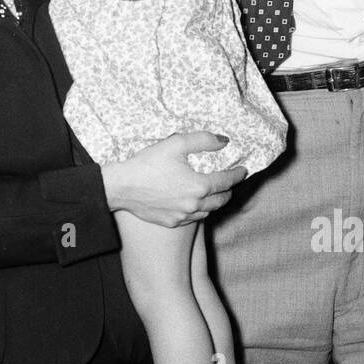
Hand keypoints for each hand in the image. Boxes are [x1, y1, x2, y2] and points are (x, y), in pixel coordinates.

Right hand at [100, 132, 245, 227]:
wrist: (121, 186)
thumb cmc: (147, 163)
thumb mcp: (176, 143)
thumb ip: (203, 140)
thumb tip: (224, 141)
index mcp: (199, 186)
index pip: (227, 181)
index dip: (237, 174)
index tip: (242, 170)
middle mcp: (194, 205)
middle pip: (222, 200)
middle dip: (229, 190)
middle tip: (230, 182)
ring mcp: (183, 216)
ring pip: (208, 212)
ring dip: (215, 202)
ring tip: (215, 193)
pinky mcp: (171, 222)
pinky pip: (193, 219)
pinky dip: (199, 211)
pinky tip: (195, 204)